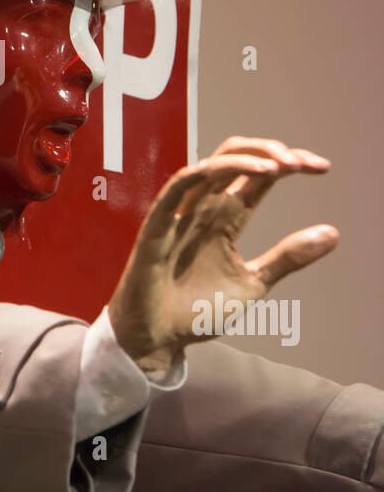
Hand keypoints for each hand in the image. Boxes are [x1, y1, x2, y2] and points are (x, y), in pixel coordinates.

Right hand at [107, 137, 338, 374]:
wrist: (159, 340)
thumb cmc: (197, 311)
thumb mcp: (254, 282)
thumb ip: (288, 257)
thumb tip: (334, 232)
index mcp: (227, 218)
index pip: (259, 177)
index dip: (290, 164)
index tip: (322, 167)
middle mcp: (205, 209)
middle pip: (236, 158)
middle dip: (269, 151)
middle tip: (300, 163)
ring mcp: (181, 215)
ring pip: (209, 166)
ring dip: (242, 158)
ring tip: (275, 166)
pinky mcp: (158, 227)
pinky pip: (173, 190)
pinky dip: (197, 174)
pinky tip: (222, 171)